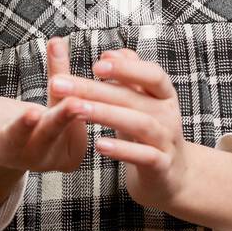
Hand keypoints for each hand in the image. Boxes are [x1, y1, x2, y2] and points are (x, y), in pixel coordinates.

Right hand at [0, 36, 88, 173]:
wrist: (6, 139)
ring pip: (72, 122)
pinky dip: (88, 86)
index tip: (30, 112)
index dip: (21, 127)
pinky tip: (97, 58)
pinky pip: (82, 109)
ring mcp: (57, 151)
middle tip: (77, 104)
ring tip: (95, 80)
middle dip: (61, 120)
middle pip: (49, 135)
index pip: (14, 139)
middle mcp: (34, 154)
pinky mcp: (75, 143)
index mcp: (5, 149)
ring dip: (83, 100)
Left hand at [50, 47, 190, 210]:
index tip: (96, 65)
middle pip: (133, 98)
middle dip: (96, 89)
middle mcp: (169, 115)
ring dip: (106, 114)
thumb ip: (128, 78)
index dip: (126, 69)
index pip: (152, 75)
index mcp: (164, 96)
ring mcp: (167, 141)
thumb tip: (109, 54)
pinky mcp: (162, 167)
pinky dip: (122, 150)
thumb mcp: (141, 104)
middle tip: (59, 84)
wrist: (172, 176)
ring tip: (77, 109)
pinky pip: (144, 156)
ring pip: (140, 124)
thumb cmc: (149, 133)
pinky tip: (99, 145)